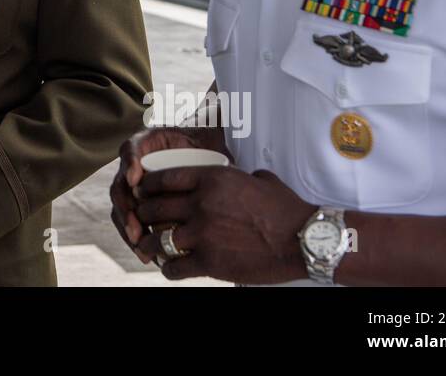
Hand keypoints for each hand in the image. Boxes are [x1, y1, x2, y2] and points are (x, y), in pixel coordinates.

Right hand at [109, 126, 225, 252]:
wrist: (208, 158)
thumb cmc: (207, 147)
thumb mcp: (208, 139)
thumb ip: (210, 143)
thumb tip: (217, 160)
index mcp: (145, 144)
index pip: (129, 150)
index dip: (129, 164)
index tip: (136, 179)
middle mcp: (134, 166)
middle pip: (120, 186)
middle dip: (125, 209)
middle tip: (136, 228)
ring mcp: (134, 187)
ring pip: (121, 208)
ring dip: (127, 228)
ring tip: (140, 245)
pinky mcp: (141, 206)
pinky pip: (131, 222)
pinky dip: (135, 239)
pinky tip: (147, 255)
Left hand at [132, 166, 312, 283]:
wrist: (303, 239)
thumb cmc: (286, 209)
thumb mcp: (259, 180)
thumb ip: (240, 176)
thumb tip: (242, 176)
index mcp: (211, 178)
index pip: (163, 178)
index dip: (147, 185)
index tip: (142, 191)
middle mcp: (201, 203)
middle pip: (154, 207)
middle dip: (144, 214)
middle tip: (142, 219)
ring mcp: (202, 234)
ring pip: (158, 238)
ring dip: (151, 243)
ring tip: (149, 245)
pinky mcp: (209, 262)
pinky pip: (175, 267)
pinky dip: (169, 269)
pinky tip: (170, 268)